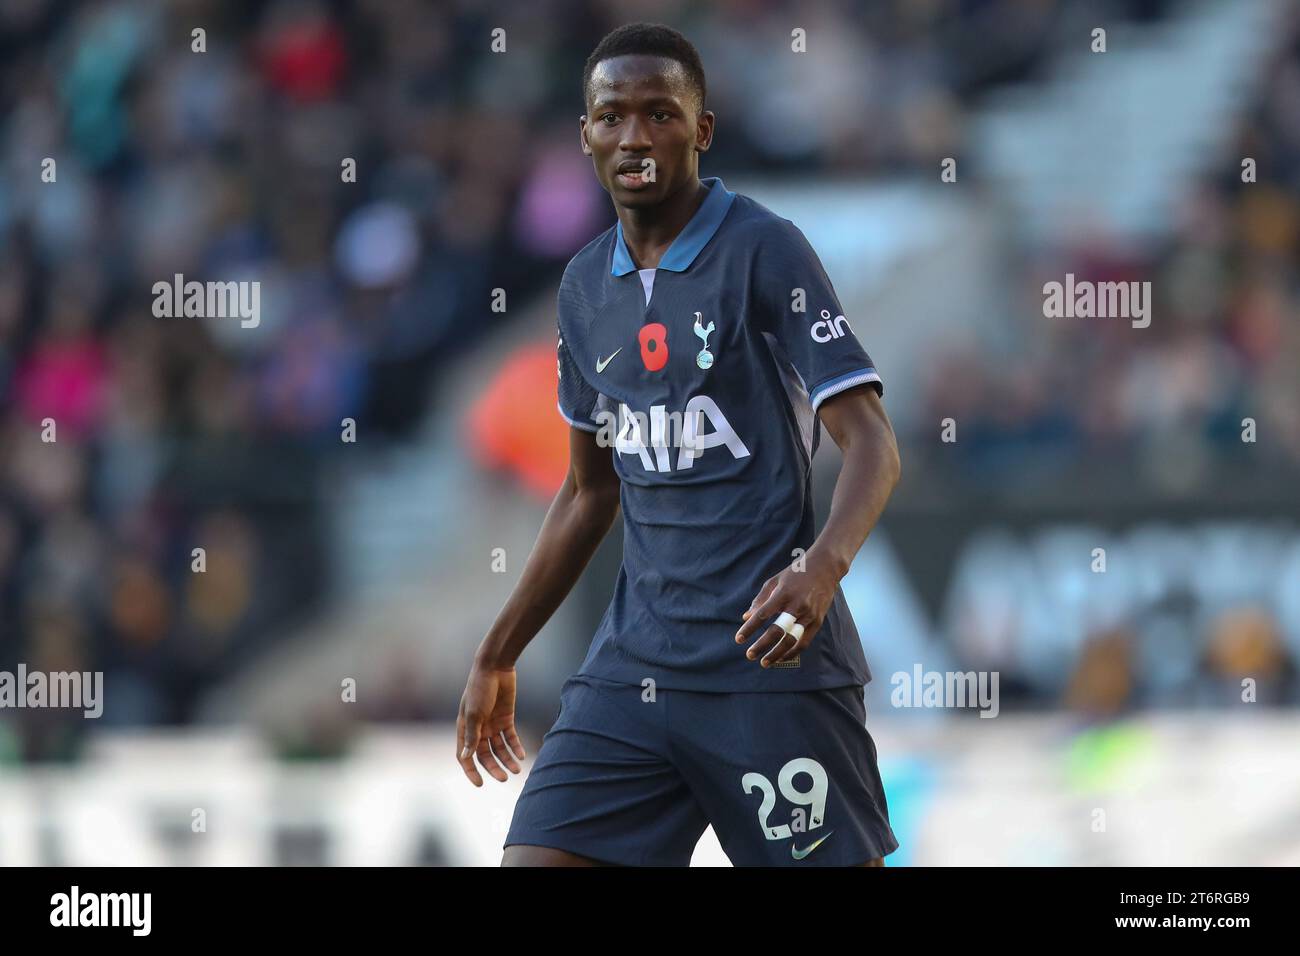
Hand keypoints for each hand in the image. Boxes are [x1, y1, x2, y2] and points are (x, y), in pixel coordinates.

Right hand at [456, 662, 525, 785]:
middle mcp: (478, 729)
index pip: (465, 756)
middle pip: (485, 755)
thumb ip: (471, 735)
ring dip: (507, 760)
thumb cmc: (479, 688)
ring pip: (500, 749)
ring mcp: (492, 724)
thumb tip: (466, 757)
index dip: (471, 771)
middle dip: (494, 768)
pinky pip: (511, 738)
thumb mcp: (474, 713)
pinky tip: (521, 755)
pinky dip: (515, 747)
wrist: (495, 667)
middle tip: (505, 778)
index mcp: (464, 728)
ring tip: (516, 770)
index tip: (480, 784)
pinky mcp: (506, 718)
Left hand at [734, 552, 841, 666]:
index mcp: (783, 594)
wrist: (825, 568)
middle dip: (762, 645)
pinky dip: (792, 652)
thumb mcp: (774, 581)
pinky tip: (781, 657)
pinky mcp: (818, 621)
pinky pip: (804, 641)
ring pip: (791, 640)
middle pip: (777, 631)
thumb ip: (760, 600)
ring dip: (777, 654)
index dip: (749, 628)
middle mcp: (797, 605)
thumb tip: (746, 617)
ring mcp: (809, 615)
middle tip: (749, 655)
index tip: (739, 639)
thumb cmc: (795, 574)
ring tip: (764, 662)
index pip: (762, 615)